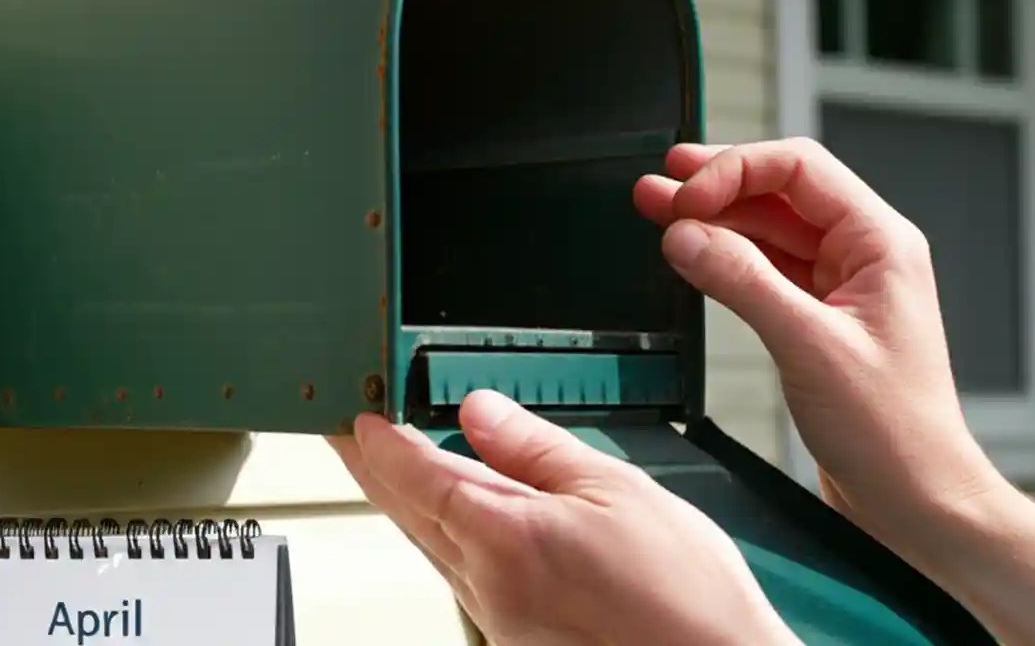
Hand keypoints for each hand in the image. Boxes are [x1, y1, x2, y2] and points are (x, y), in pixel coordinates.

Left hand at [329, 390, 801, 645]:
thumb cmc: (687, 600)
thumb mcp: (617, 491)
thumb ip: (536, 449)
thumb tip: (481, 412)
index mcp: (506, 541)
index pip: (416, 477)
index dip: (380, 440)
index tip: (359, 412)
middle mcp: (489, 589)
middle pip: (409, 514)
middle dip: (374, 468)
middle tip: (348, 430)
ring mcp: (499, 622)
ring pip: (433, 547)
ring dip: (407, 502)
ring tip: (391, 463)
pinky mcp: (517, 641)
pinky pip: (465, 577)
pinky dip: (448, 537)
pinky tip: (456, 518)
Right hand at [632, 138, 1006, 556]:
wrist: (915, 499)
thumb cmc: (895, 432)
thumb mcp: (810, 347)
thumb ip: (743, 282)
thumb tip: (687, 235)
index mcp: (880, 243)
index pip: (799, 168)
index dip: (735, 170)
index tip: (686, 195)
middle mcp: (862, 255)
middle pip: (778, 193)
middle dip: (715, 185)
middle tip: (659, 185)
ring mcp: (838, 287)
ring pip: (766, 231)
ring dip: (713, 220)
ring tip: (658, 210)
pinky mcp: (815, 320)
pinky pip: (763, 271)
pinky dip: (723, 259)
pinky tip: (690, 254)